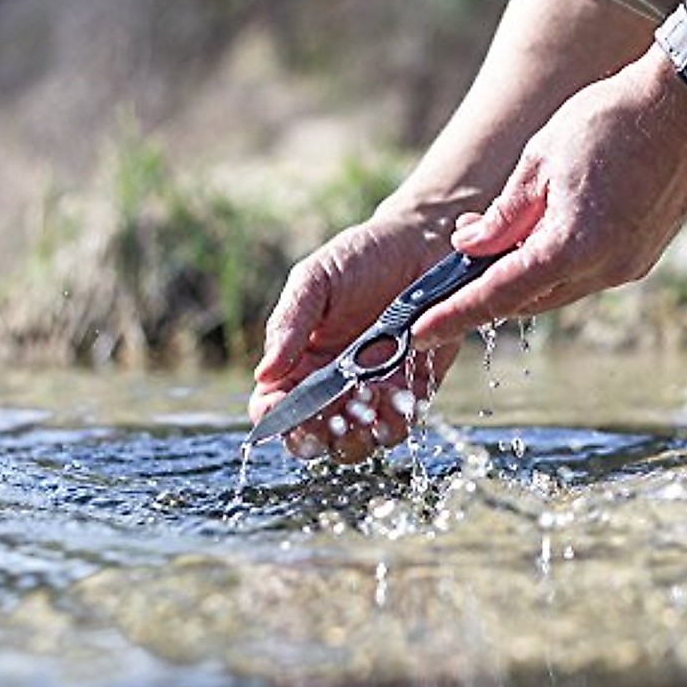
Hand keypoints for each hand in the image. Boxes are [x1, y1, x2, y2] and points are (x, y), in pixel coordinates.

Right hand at [249, 217, 459, 462]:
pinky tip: (397, 390)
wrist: (423, 244)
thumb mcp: (315, 281)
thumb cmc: (361, 258)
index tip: (280, 407)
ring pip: (358, 442)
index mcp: (301, 363)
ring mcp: (374, 393)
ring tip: (369, 394)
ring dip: (359, 432)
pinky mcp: (413, 391)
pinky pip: (401, 425)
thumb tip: (264, 374)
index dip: (274, 418)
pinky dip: (396, 419)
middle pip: (315, 438)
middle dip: (318, 434)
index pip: (274, 407)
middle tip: (331, 410)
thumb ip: (289, 324)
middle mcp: (335, 387)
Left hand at [410, 48, 686, 349]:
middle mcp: (603, 269)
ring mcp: (627, 266)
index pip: (498, 295)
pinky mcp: (642, 257)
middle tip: (455, 272)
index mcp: (571, 247)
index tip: (420, 332)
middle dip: (489, 291)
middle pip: (529, 299)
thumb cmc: (608, 120)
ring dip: (526, 275)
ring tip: (500, 241)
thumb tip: (467, 248)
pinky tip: (545, 235)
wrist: (684, 104)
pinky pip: (587, 274)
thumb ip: (501, 217)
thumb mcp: (538, 162)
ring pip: (559, 289)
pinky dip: (559, 264)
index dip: (454, 316)